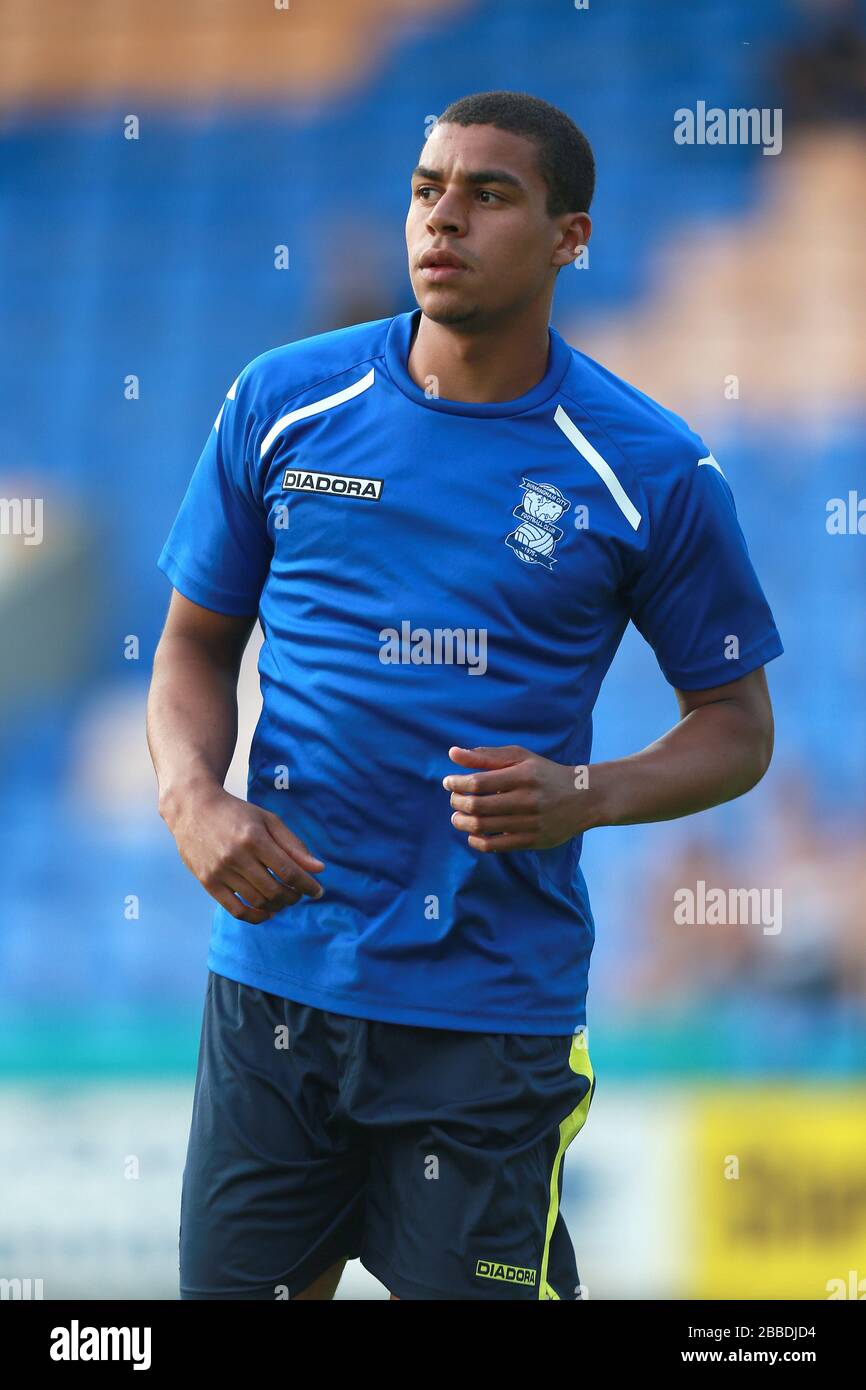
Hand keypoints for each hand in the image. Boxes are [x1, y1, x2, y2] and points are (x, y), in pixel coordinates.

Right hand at [161, 782, 325, 922]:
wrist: (193, 809)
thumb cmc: (236, 813)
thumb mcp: (268, 820)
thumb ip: (293, 845)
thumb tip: (319, 869)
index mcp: (255, 838)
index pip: (289, 871)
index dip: (307, 886)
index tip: (317, 891)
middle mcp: (237, 856)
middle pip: (275, 890)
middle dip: (293, 897)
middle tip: (299, 895)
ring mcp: (220, 871)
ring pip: (258, 901)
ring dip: (277, 906)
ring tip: (283, 900)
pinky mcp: (208, 882)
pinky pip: (235, 910)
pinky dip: (255, 916)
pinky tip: (267, 912)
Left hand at [443, 744, 599, 852]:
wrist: (585, 797)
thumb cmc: (545, 774)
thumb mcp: (520, 758)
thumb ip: (486, 756)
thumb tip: (452, 754)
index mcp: (523, 775)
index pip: (479, 782)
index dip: (457, 783)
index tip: (448, 783)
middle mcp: (528, 799)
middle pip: (478, 806)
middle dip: (457, 803)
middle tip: (453, 800)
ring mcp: (532, 822)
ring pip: (485, 827)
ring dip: (463, 823)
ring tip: (458, 817)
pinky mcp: (534, 841)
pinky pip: (497, 846)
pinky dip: (478, 842)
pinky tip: (473, 834)